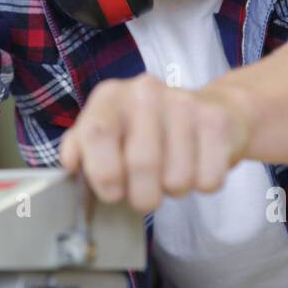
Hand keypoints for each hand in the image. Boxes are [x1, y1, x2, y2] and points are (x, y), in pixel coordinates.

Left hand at [58, 73, 251, 212]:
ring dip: (173, 190)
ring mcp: (184, 103)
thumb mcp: (109, 131)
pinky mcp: (217, 122)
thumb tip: (70, 162)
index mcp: (110, 96)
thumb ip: (82, 147)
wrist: (211, 109)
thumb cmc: (149, 130)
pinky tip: (197, 164)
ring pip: (176, 179)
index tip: (112, 193)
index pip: (97, 133)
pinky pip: (207, 180)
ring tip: (172, 172)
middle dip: (142, 195)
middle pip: (141, 163)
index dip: (103, 172)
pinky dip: (201, 185)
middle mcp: (145, 92)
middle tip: (144, 193)